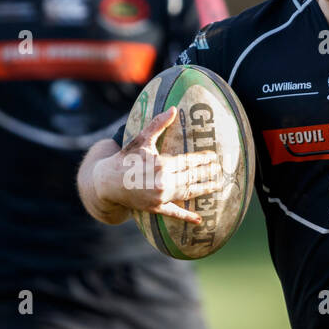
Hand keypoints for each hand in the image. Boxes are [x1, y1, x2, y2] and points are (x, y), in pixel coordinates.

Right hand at [94, 108, 222, 223]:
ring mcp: (160, 197)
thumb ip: (158, 125)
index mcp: (161, 163)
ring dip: (204, 189)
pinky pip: (174, 213)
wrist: (107, 182)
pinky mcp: (156, 208)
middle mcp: (163, 181)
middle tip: (221, 169)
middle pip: (192, 176)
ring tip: (218, 185)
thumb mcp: (141, 140)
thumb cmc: (125, 158)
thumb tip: (173, 109)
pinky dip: (187, 217)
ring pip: (188, 192)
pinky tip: (199, 220)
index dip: (202, 158)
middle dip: (207, 172)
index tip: (214, 156)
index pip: (188, 161)